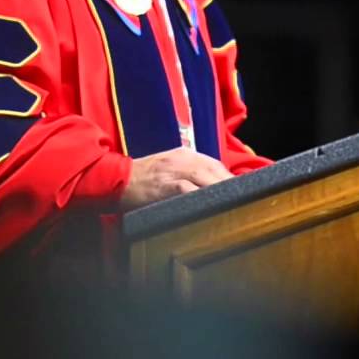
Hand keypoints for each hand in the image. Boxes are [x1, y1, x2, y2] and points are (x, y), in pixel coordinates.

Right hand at [119, 147, 233, 209]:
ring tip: (233, 202)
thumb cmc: (142, 177)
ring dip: (221, 189)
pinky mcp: (164, 185)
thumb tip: (210, 187)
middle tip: (244, 198)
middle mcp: (180, 159)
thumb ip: (187, 173)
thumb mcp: (167, 167)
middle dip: (230, 183)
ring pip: (204, 177)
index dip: (228, 177)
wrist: (114, 178)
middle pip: (213, 169)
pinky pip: (187, 189)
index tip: (241, 189)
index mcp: (183, 154)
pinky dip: (200, 196)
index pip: (214, 163)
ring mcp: (172, 171)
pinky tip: (210, 205)